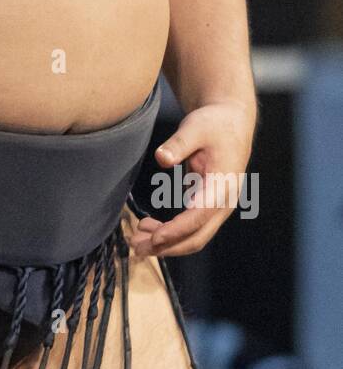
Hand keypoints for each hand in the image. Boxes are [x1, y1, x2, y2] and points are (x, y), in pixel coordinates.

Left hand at [130, 100, 254, 258]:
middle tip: (136, 247)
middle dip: (167, 246)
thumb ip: (178, 144)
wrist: (232, 122)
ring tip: (137, 239)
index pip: (199, 216)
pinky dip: (171, 233)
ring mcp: (218, 206)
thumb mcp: (195, 127)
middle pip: (197, 236)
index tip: (153, 238)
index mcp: (222, 184)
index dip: (176, 230)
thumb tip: (161, 158)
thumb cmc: (215, 124)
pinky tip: (149, 228)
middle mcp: (224, 201)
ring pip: (194, 236)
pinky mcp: (209, 204)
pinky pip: (191, 227)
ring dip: (167, 243)